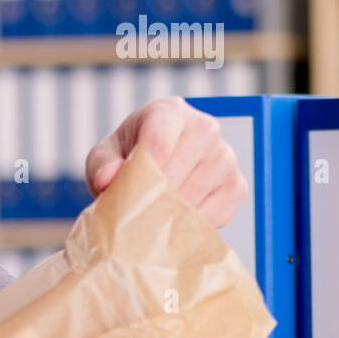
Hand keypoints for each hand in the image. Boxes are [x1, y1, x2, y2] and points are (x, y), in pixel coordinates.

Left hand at [85, 96, 247, 227]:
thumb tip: (107, 179)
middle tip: (133, 213)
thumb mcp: (105, 156)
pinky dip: (191, 224)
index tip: (130, 189)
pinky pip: (216, 213)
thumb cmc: (127, 158)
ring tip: (149, 219)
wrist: (153, 169)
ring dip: (169, 212)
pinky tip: (173, 223)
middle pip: (179, 169)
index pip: (159, 138)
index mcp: (168, 112)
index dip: (143, 168)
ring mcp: (225, 156)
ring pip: (196, 193)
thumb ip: (102, 164)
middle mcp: (204, 128)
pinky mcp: (236, 185)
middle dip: (151, 196)